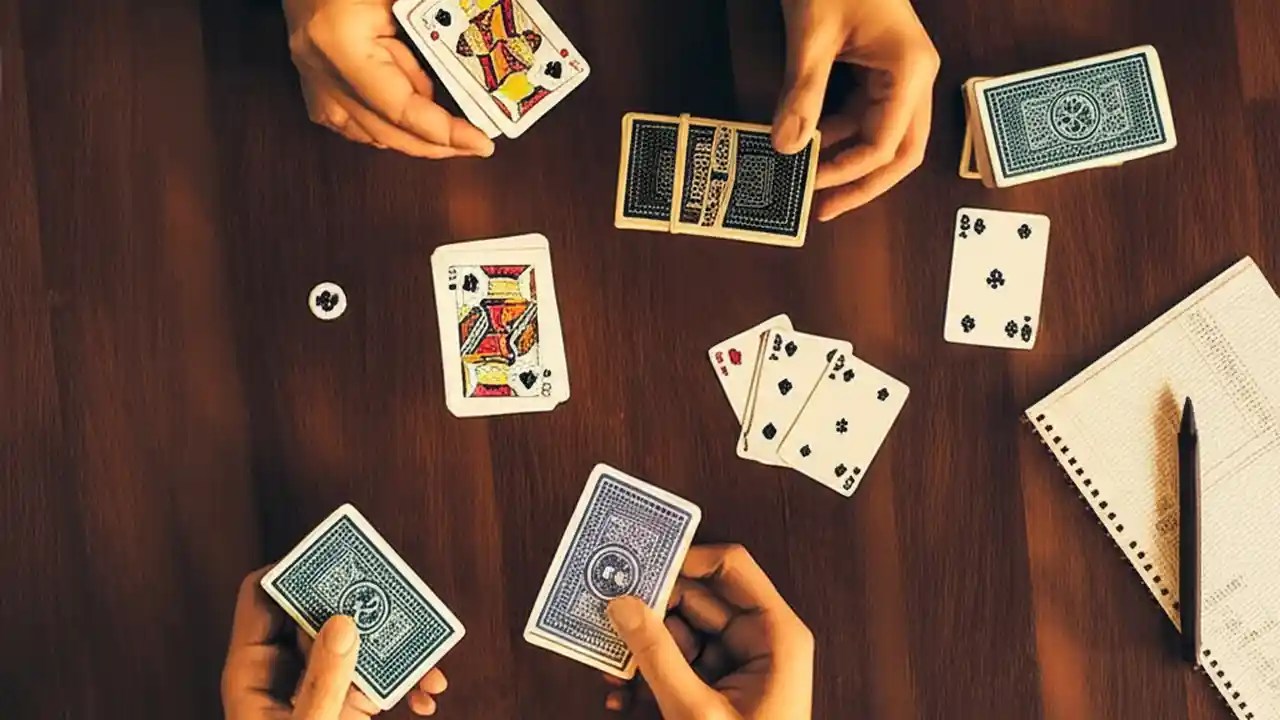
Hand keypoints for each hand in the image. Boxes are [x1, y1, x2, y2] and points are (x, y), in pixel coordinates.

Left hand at [222, 567, 449, 718]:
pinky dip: (405, 682)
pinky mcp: (347, 705)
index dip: (296, 571)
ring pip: (357, 640)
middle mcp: (285, 669)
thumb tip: (342, 621)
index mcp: (252, 671)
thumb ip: (322, 681)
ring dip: (396, 647)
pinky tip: (424, 698)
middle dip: (364, 608)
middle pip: (320, 609)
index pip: (264, 595)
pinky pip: (377, 676)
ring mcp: (318, 685)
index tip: (339, 564)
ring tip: (428, 664)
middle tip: (397, 605)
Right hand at [283, 0, 493, 157]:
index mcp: (342, 43)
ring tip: (454, 131)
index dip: (444, 131)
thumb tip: (465, 69)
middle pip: (387, 132)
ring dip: (415, 137)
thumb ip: (430, 32)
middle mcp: (322, 69)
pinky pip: (354, 124)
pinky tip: (413, 123)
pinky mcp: (313, 82)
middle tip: (477, 145)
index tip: (480, 143)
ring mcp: (313, 79)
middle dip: (437, 144)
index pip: (400, 107)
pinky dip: (388, 128)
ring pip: (371, 135)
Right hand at [603, 545, 813, 719]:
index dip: (685, 557)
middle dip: (650, 612)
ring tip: (612, 674)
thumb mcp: (696, 711)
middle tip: (606, 616)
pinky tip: (623, 699)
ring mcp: (737, 665)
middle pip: (694, 599)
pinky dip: (648, 678)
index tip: (638, 565)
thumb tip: (625, 605)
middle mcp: (759, 640)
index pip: (729, 566)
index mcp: (774, 633)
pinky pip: (677, 665)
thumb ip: (656, 655)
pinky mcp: (717, 689)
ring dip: (642, 652)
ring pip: (678, 634)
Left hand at [772, 0, 939, 218]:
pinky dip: (836, 135)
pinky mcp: (879, 72)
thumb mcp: (811, 36)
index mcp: (910, 70)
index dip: (848, 171)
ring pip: (881, 138)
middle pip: (899, 152)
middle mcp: (914, 78)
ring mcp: (899, 76)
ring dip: (845, 160)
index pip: (885, 142)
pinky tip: (806, 145)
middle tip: (822, 209)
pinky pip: (864, 117)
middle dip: (861, 184)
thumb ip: (801, 93)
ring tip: (805, 181)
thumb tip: (785, 146)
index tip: (809, 183)